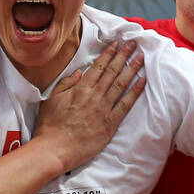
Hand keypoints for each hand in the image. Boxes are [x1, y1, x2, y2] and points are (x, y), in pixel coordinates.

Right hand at [34, 42, 144, 173]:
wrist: (56, 149)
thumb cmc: (50, 125)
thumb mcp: (52, 98)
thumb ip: (67, 83)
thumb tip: (80, 71)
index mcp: (81, 88)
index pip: (99, 66)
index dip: (109, 53)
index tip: (117, 43)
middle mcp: (95, 95)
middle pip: (113, 71)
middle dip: (124, 55)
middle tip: (133, 44)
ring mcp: (105, 109)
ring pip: (122, 84)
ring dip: (132, 68)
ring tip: (141, 57)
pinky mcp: (111, 123)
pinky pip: (126, 104)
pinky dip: (135, 91)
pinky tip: (142, 81)